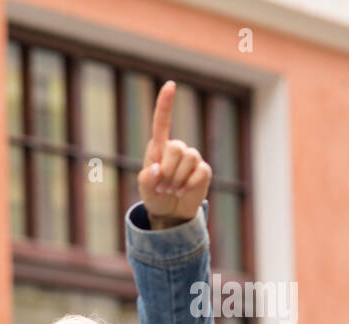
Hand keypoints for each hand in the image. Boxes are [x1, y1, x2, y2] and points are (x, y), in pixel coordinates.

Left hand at [138, 80, 211, 228]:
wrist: (170, 213)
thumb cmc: (154, 196)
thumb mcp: (144, 189)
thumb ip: (146, 179)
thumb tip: (157, 169)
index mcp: (158, 148)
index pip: (162, 122)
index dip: (166, 104)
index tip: (171, 84)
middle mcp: (176, 149)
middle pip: (177, 147)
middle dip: (168, 170)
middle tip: (163, 185)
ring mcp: (192, 158)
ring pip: (189, 159)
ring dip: (177, 179)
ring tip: (172, 189)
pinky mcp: (203, 170)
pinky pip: (199, 173)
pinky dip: (188, 185)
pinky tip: (183, 191)